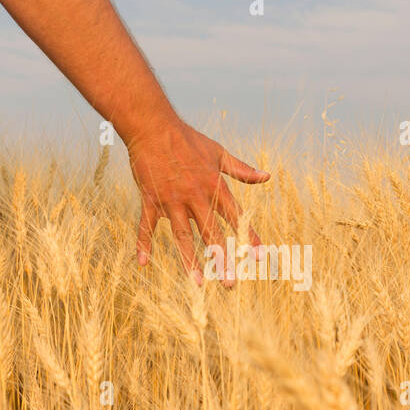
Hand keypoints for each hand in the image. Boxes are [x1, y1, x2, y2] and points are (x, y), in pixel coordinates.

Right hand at [127, 117, 268, 285]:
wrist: (153, 126)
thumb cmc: (188, 139)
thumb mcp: (219, 153)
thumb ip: (242, 170)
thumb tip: (267, 177)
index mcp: (214, 185)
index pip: (236, 216)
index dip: (248, 237)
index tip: (259, 257)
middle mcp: (195, 196)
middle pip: (210, 232)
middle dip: (222, 259)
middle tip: (230, 283)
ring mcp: (172, 200)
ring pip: (182, 235)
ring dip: (189, 260)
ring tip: (198, 283)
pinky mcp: (151, 199)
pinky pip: (146, 226)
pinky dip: (142, 243)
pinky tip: (142, 263)